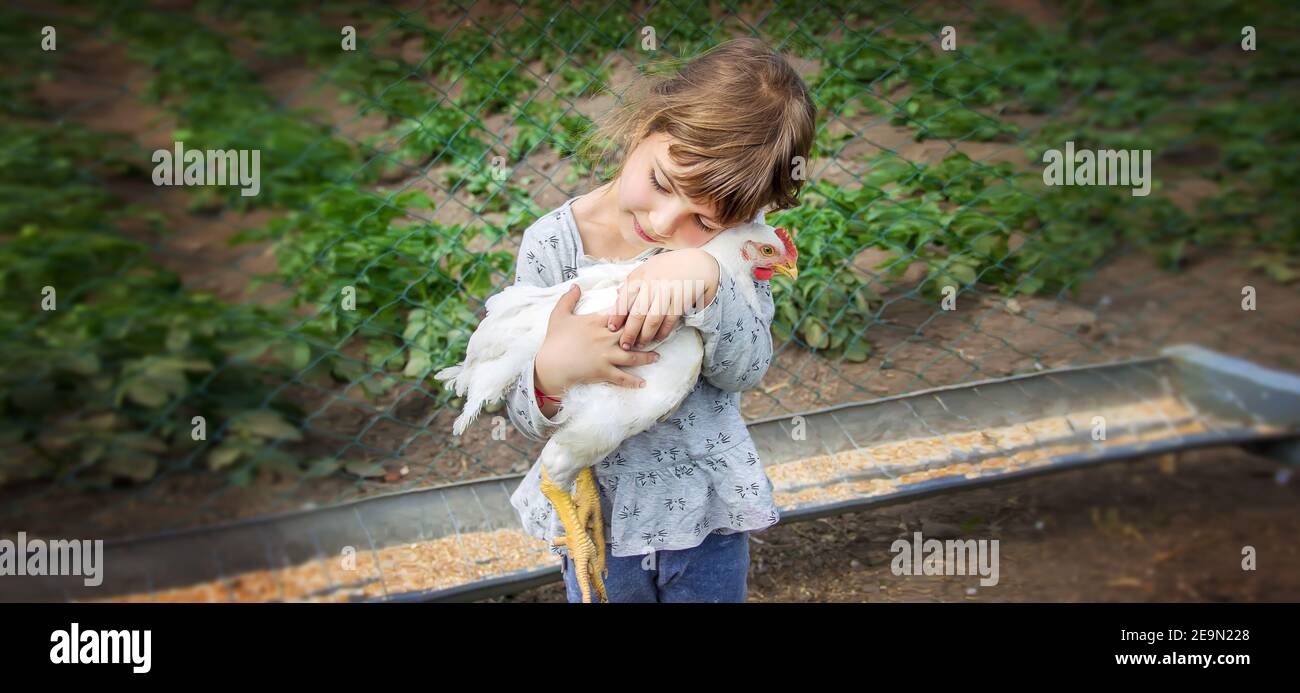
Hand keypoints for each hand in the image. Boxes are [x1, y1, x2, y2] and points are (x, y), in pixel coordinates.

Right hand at [535, 284, 661, 395]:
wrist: (549, 365)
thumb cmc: (554, 340)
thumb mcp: (559, 315)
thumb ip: (569, 298)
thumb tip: (576, 285)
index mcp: (597, 322)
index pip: (621, 313)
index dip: (635, 310)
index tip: (647, 308)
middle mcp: (605, 338)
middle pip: (633, 333)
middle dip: (647, 333)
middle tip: (658, 333)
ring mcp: (606, 356)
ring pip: (633, 356)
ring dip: (647, 357)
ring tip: (657, 356)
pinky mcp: (603, 372)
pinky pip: (622, 377)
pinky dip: (634, 381)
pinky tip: (643, 383)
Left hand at [607, 249, 719, 349]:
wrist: (697, 263)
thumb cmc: (670, 266)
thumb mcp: (648, 266)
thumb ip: (633, 279)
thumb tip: (617, 293)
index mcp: (642, 276)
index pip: (624, 299)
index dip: (616, 315)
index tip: (611, 328)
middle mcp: (653, 284)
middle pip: (637, 313)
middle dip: (629, 332)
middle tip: (624, 344)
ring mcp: (668, 293)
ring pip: (652, 320)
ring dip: (645, 336)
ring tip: (640, 344)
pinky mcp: (681, 300)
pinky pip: (669, 321)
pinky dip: (663, 332)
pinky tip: (658, 339)